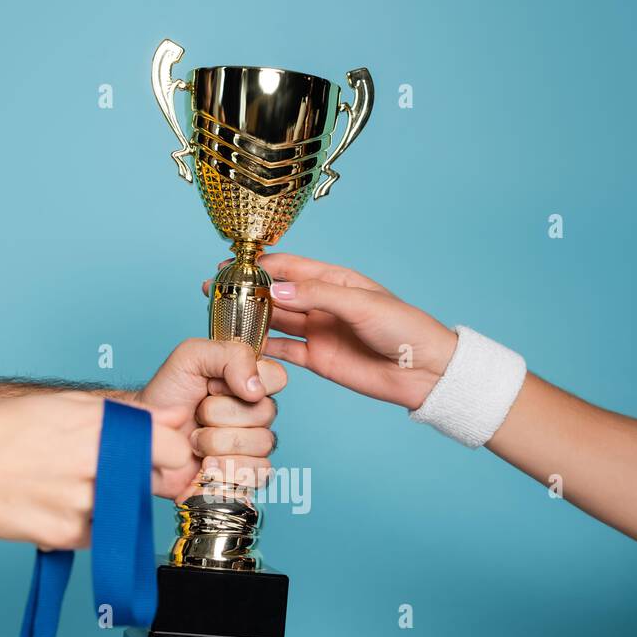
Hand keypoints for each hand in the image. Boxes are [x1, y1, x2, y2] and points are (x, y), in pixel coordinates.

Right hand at [0, 392, 191, 547]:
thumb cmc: (6, 431)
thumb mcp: (67, 406)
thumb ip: (126, 414)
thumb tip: (175, 416)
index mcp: (101, 428)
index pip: (174, 450)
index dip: (170, 454)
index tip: (160, 457)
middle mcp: (96, 466)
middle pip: (152, 483)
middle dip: (139, 479)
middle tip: (105, 471)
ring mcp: (83, 504)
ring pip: (123, 509)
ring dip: (108, 502)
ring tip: (68, 485)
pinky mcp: (66, 534)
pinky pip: (96, 534)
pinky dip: (84, 523)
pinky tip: (54, 503)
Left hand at [139, 338, 286, 495]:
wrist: (145, 436)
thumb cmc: (167, 396)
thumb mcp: (190, 357)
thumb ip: (229, 355)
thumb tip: (256, 387)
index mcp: (249, 380)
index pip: (277, 377)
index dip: (243, 383)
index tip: (213, 386)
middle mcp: (256, 411)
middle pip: (266, 413)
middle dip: (220, 415)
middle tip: (197, 415)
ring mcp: (253, 443)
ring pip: (262, 443)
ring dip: (217, 443)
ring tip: (194, 441)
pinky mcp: (245, 473)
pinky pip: (259, 472)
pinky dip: (227, 468)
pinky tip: (205, 464)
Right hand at [204, 253, 455, 409]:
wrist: (423, 370)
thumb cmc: (402, 327)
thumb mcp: (360, 303)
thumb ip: (316, 294)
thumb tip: (276, 289)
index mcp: (334, 280)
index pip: (288, 267)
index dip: (259, 266)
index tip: (231, 266)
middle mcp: (321, 303)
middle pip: (276, 293)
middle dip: (245, 290)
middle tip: (213, 290)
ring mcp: (316, 331)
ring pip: (274, 320)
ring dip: (249, 317)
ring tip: (220, 314)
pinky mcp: (316, 359)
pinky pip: (282, 351)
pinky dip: (261, 348)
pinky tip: (240, 345)